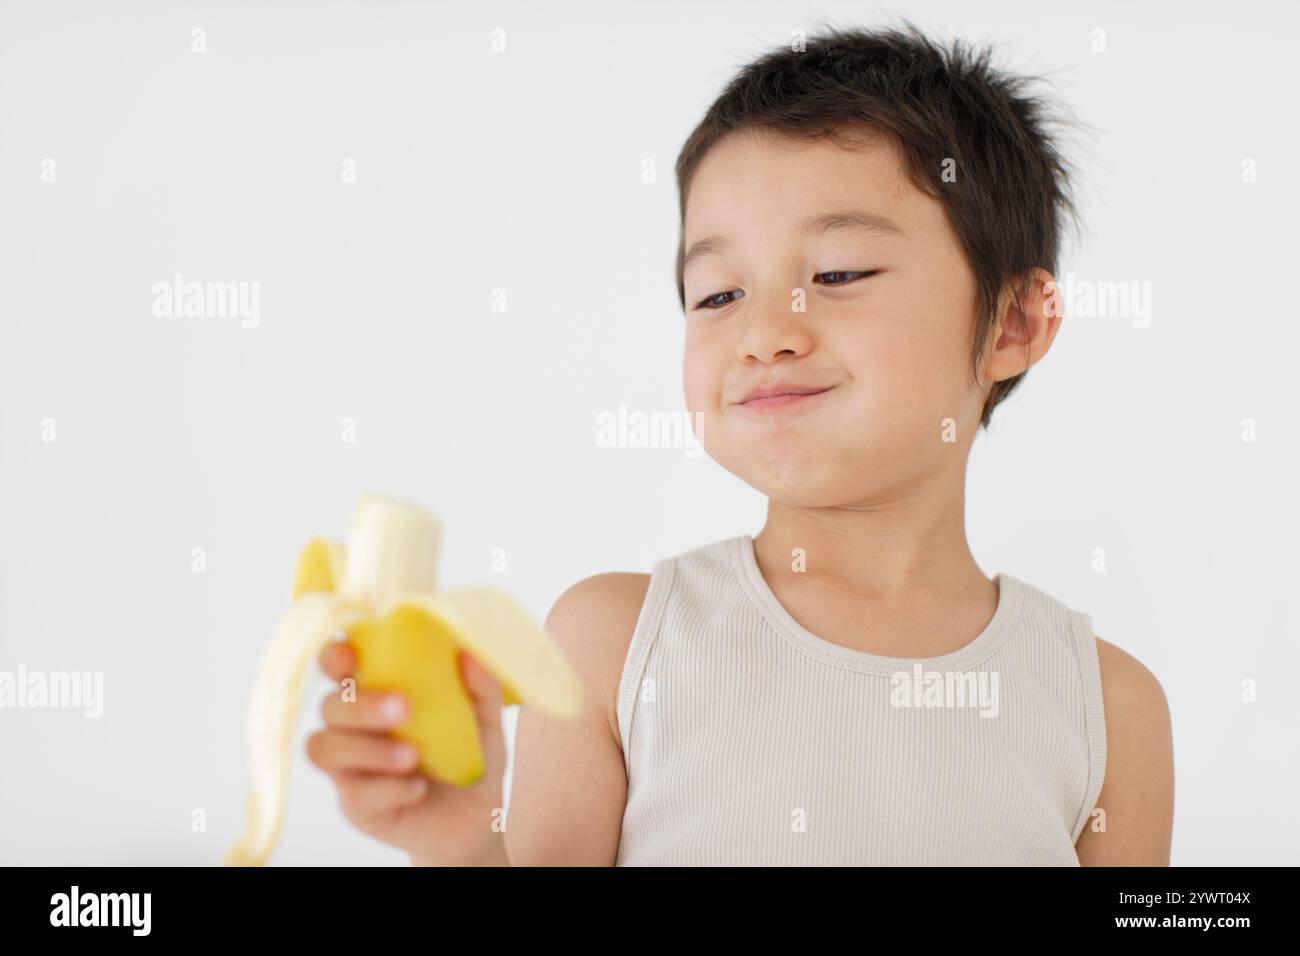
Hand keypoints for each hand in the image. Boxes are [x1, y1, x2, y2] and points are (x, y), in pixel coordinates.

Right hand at [306, 640, 510, 865]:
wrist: (476, 818)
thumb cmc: (470, 755)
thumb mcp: (486, 719)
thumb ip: (481, 686)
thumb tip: (469, 652)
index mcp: (376, 691)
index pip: (339, 667)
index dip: (333, 657)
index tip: (350, 655)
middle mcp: (354, 726)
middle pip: (329, 706)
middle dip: (361, 705)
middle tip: (405, 708)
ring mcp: (350, 767)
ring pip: (324, 749)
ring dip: (367, 749)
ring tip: (412, 756)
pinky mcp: (356, 806)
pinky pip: (354, 794)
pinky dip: (387, 788)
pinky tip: (417, 789)